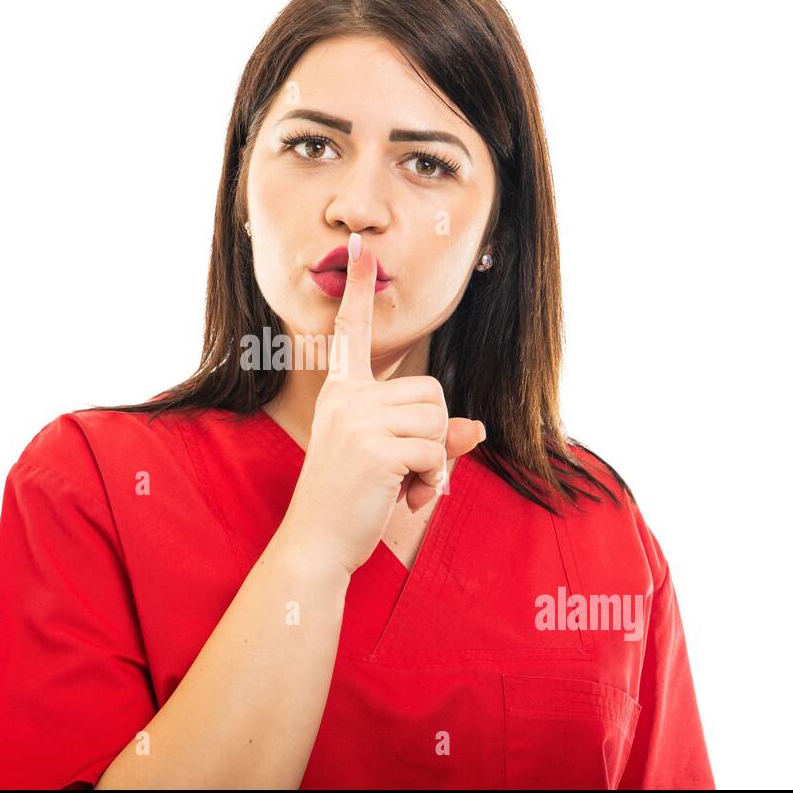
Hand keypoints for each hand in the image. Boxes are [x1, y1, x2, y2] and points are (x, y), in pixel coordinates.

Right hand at [281, 233, 486, 576]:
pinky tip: (401, 496)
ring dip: (433, 460)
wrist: (316, 545)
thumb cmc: (350, 504)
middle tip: (402, 471)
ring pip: (438, 419)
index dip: (356, 290)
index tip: (359, 247)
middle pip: (431, 391)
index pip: (352, 334)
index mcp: (342, 394)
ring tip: (399, 484)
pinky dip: (431, 479)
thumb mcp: (391, 461)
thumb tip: (476, 429)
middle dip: (432, 435)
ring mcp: (358, 420)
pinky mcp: (376, 447)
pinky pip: (435, 450)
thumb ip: (430, 438)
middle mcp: (346, 398)